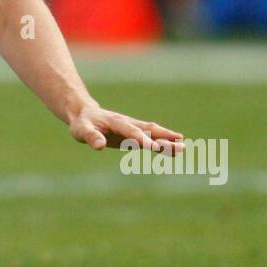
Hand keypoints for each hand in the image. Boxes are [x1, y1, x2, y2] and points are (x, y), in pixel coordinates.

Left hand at [68, 100, 183, 154]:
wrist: (85, 115)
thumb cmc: (83, 124)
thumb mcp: (82, 130)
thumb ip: (91, 137)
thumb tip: (99, 146)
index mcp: (116, 122)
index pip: (132, 131)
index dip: (143, 139)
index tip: (155, 148)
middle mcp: (128, 124)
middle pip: (148, 130)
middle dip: (164, 137)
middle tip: (180, 144)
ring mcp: (133, 128)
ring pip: (153, 133)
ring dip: (167, 140)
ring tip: (183, 147)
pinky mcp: (133, 135)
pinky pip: (150, 139)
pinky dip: (162, 144)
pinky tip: (175, 151)